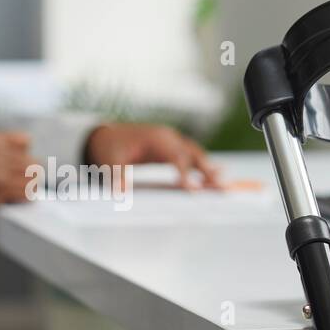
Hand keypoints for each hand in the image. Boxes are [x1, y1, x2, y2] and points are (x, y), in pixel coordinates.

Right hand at [0, 131, 34, 226]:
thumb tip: (16, 165)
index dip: (24, 156)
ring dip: (28, 187)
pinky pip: (27, 193)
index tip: (19, 167)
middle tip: (20, 185)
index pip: (25, 141)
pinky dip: (25, 199)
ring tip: (18, 194)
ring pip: (34, 177)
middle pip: (32, 161)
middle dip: (29, 175)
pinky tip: (17, 201)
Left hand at [84, 123, 221, 189]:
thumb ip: (116, 176)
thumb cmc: (109, 148)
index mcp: (155, 139)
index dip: (185, 174)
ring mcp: (171, 140)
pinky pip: (190, 156)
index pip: (175, 157)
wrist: (106, 135)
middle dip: (208, 171)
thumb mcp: (109, 162)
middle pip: (192, 154)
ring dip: (209, 169)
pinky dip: (202, 166)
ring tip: (224, 185)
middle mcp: (168, 137)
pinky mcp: (171, 147)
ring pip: (195, 154)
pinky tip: (215, 176)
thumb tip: (120, 193)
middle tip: (222, 187)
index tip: (193, 190)